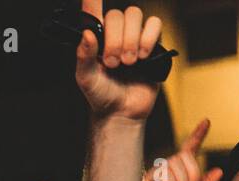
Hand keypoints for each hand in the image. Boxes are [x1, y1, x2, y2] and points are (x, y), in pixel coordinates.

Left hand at [74, 2, 164, 121]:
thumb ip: (83, 57)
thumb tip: (87, 34)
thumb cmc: (101, 96)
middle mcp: (115, 33)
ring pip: (136, 15)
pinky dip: (149, 38)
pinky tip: (143, 56)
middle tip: (114, 63)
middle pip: (118, 14)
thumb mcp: (86, 79)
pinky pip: (155, 24)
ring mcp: (134, 36)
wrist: (123, 112)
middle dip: (116, 40)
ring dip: (132, 39)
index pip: (92, 10)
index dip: (93, 0)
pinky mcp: (152, 43)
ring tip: (129, 63)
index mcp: (96, 38)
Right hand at [140, 118, 221, 180]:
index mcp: (181, 175)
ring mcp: (159, 173)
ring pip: (177, 164)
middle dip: (193, 176)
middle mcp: (169, 171)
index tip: (207, 121)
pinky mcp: (149, 177)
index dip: (198, 135)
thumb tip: (219, 170)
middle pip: (187, 156)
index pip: (189, 151)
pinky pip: (166, 172)